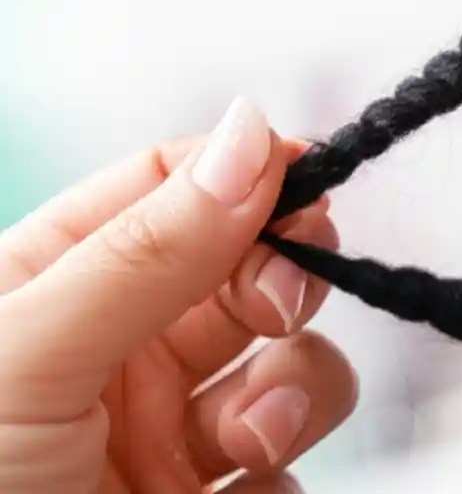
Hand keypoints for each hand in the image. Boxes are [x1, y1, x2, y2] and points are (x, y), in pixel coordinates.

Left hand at [0, 99, 356, 492]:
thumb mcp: (28, 355)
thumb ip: (148, 250)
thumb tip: (252, 131)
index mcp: (53, 283)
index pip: (171, 187)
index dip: (244, 175)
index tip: (305, 179)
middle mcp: (121, 349)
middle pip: (248, 269)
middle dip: (282, 282)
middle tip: (282, 307)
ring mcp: (171, 430)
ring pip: (291, 366)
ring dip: (296, 391)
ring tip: (251, 438)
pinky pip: (292, 467)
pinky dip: (280, 478)